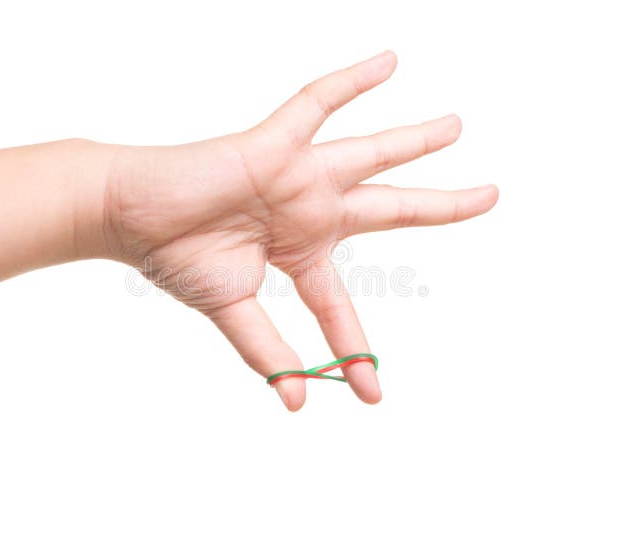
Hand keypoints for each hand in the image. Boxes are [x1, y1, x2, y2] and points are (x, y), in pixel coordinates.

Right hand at [100, 51, 498, 409]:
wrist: (129, 216)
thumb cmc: (174, 256)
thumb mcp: (230, 310)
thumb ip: (265, 350)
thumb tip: (293, 398)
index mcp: (300, 254)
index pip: (341, 309)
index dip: (353, 352)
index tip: (371, 395)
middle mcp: (310, 212)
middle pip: (391, 208)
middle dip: (442, 206)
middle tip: (489, 196)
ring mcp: (296, 177)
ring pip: (371, 154)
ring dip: (415, 140)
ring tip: (456, 126)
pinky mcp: (273, 146)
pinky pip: (316, 105)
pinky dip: (350, 84)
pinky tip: (389, 62)